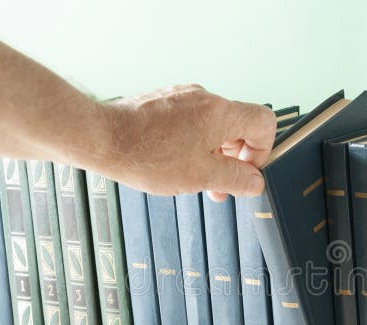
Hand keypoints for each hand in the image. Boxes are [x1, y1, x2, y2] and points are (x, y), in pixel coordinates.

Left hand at [94, 84, 275, 200]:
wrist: (101, 139)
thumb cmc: (146, 156)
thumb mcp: (200, 177)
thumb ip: (235, 179)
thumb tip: (256, 182)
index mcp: (220, 113)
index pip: (265, 122)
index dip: (262, 152)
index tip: (244, 172)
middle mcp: (204, 99)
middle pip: (239, 126)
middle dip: (235, 159)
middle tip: (220, 186)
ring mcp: (183, 97)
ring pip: (214, 126)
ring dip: (213, 154)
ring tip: (195, 177)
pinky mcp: (165, 102)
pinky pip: (192, 122)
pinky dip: (193, 143)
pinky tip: (174, 162)